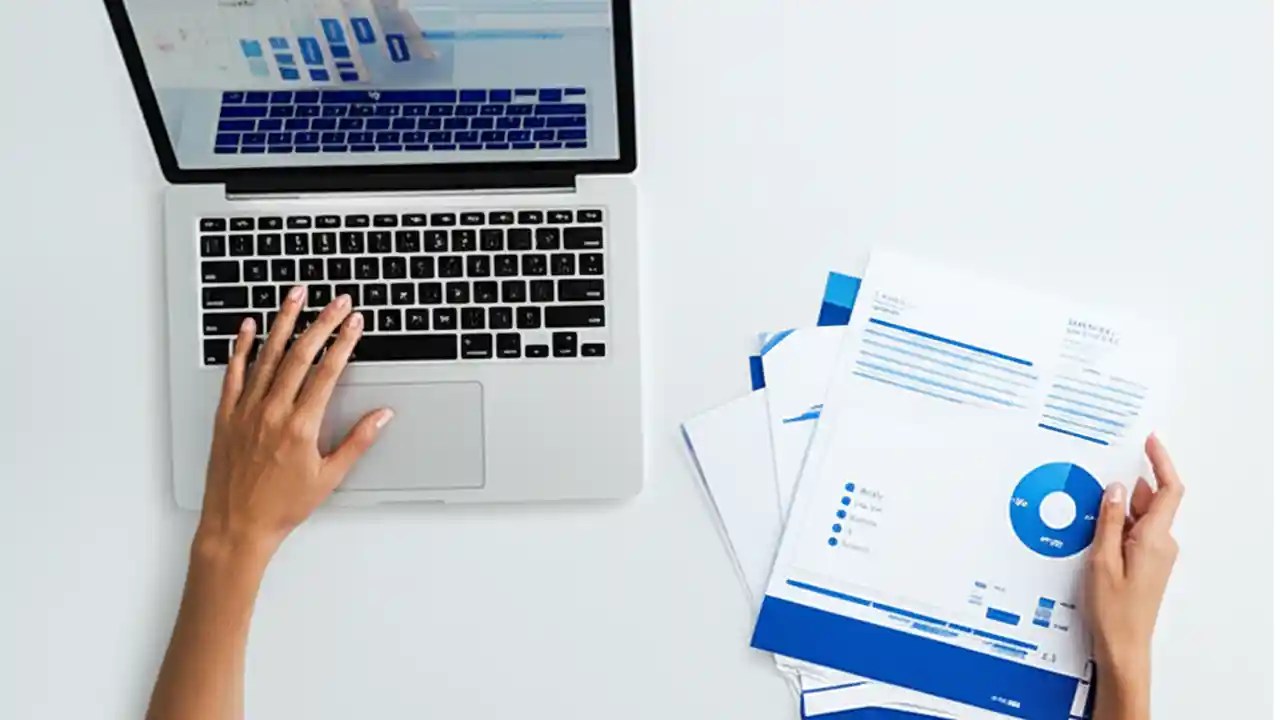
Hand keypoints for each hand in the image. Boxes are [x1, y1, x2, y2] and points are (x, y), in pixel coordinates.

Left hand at [198, 287, 392, 559]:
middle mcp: (272, 412)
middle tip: (336, 302)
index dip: (344, 343)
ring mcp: (246, 411)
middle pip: (300, 354)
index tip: (354, 323)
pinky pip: (233, 373)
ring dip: (283, 322)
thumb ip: (357, 441)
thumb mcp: (329, 477)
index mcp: (301, 426)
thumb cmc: (282, 506)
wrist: (236, 525)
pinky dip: (241, 348)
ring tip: (295, 297)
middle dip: (321, 323)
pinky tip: (248, 327)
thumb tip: (381, 416)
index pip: (327, 372)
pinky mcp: (226, 415)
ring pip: (267, 356)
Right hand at [1085, 434, 1183, 717]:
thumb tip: (1117, 488)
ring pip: (1142, 517)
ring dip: (1121, 508)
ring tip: (1089, 510)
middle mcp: (1162, 544)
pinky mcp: (1148, 564)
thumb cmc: (1112, 610)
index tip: (1150, 441)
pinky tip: (1095, 532)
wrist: (1124, 646)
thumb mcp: (1102, 560)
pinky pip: (1136, 533)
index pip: (1168, 490)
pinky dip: (1119, 525)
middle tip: (1100, 474)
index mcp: (1155, 539)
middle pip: (1152, 500)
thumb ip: (1109, 521)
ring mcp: (1157, 555)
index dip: (1161, 461)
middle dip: (1129, 485)